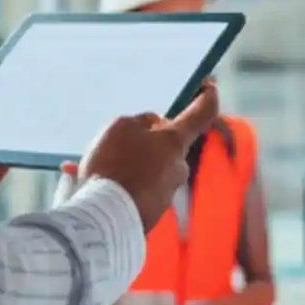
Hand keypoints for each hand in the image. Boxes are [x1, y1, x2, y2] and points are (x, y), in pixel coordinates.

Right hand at [74, 83, 219, 232]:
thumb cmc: (113, 166)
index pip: (202, 113)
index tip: (208, 86)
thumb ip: (141, 122)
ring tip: (95, 167)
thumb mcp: (120, 127)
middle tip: (118, 142)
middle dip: (147, 141)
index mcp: (174, 142)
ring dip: (128, 165)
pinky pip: (139, 190)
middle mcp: (178, 168)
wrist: (104, 218)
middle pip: (168, 145)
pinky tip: (96, 185)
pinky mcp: (153, 212)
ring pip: (149, 168)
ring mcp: (167, 192)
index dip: (206, 97)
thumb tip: (153, 128)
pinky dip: (122, 185)